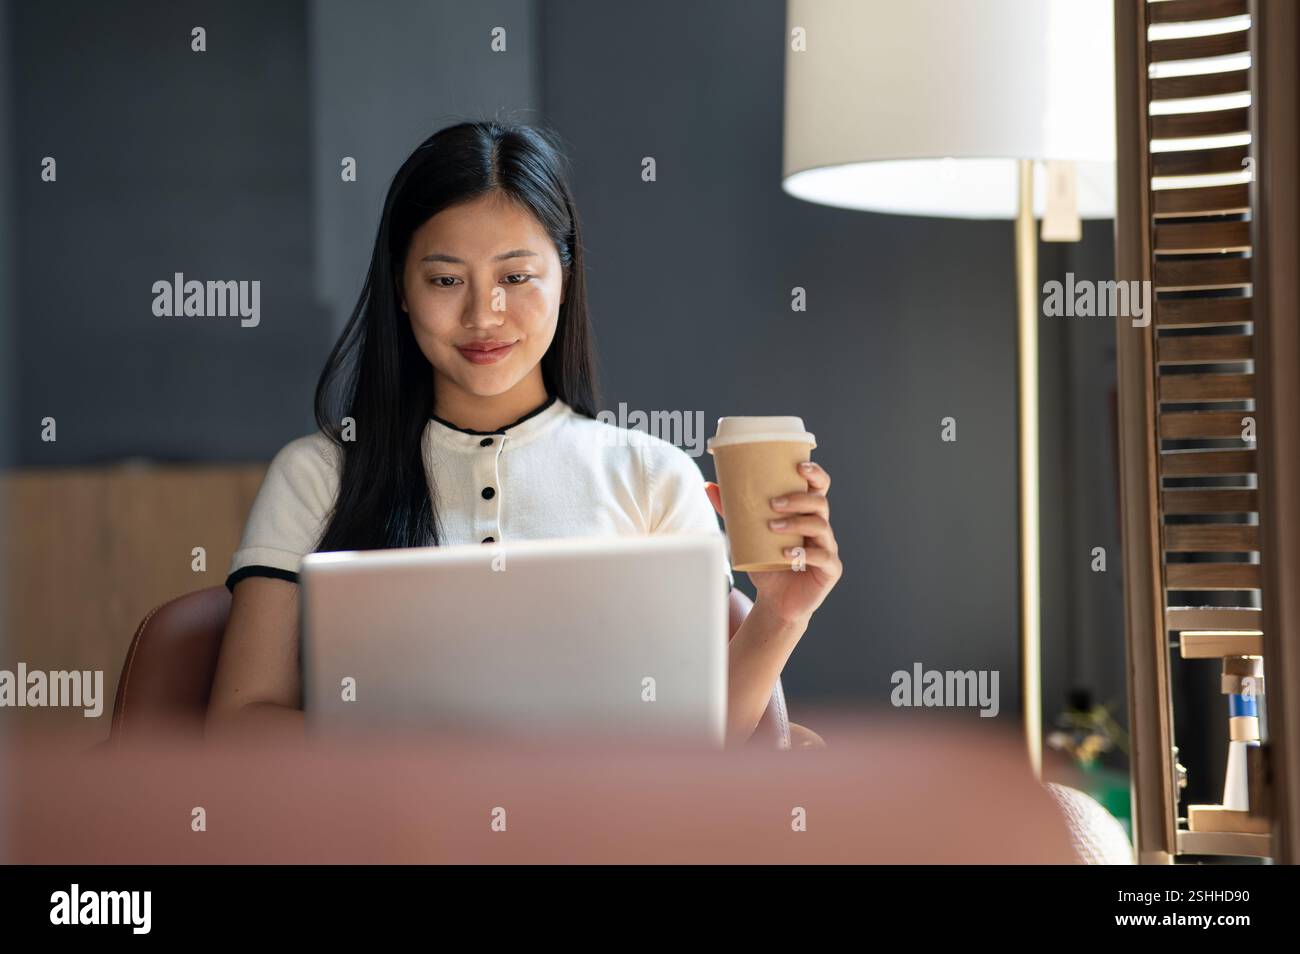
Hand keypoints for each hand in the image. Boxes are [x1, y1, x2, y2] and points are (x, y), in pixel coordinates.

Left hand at [705, 460, 841, 627]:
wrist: (775, 602)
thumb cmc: (766, 564)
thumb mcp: (748, 536)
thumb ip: (733, 512)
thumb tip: (710, 486)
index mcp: (806, 514)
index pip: (818, 487)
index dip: (815, 474)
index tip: (800, 466)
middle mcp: (821, 527)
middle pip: (820, 503)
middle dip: (798, 499)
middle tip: (773, 503)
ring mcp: (828, 547)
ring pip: (820, 526)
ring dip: (796, 523)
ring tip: (772, 527)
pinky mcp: (830, 569)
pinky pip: (822, 556)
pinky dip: (803, 553)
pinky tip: (786, 554)